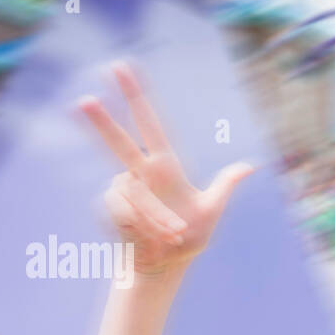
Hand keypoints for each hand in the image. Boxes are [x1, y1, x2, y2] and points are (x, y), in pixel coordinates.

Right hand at [79, 61, 253, 276]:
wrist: (165, 267)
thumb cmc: (189, 239)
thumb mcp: (211, 211)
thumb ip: (225, 186)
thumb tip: (251, 166)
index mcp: (166, 166)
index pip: (151, 124)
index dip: (137, 96)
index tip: (122, 67)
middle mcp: (140, 173)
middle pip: (117, 142)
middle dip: (101, 123)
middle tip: (83, 101)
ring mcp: (123, 190)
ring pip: (133, 195)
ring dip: (157, 219)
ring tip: (172, 235)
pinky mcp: (111, 208)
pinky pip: (124, 211)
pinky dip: (143, 226)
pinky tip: (149, 238)